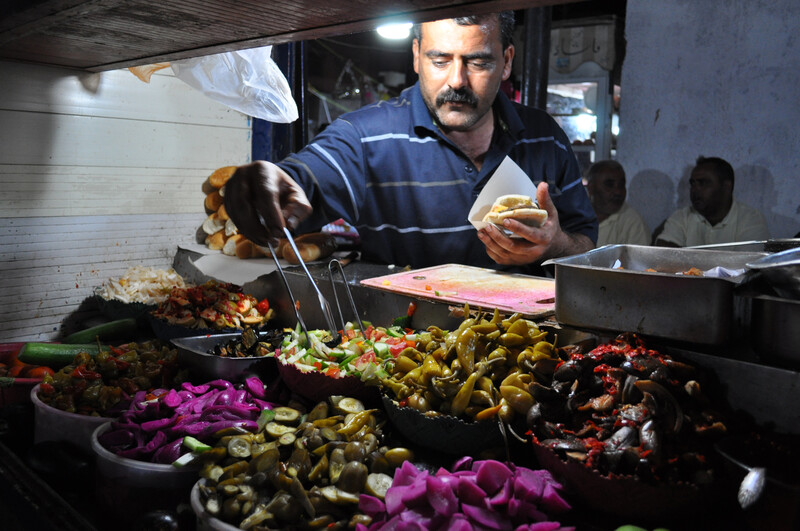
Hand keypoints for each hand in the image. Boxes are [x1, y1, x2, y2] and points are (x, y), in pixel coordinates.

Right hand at [223, 161, 312, 245]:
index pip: (265, 193)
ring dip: (252, 233)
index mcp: (262, 169)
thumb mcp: (296, 194)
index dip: (272, 214)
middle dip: (259, 227)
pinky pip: (234, 219)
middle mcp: (242, 175)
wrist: (266, 180)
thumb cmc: (282, 188)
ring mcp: (231, 187)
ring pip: (237, 214)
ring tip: (268, 242)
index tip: (280, 231)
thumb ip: (299, 207)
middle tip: (273, 240)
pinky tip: (259, 238)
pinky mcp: (226, 199)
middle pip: (245, 203)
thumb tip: (289, 224)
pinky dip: (247, 232)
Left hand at [477, 182, 591, 265]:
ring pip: (505, 254)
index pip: (530, 235)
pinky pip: (501, 259)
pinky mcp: (516, 262)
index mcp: (543, 239)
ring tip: (482, 232)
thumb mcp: (551, 214)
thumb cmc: (550, 228)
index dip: (517, 228)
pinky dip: (491, 250)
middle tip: (488, 226)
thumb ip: (544, 200)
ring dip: (491, 243)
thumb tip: (542, 184)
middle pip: (513, 247)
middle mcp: (533, 252)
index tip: (505, 220)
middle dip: (498, 237)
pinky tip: (486, 240)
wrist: (553, 247)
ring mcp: (524, 259)